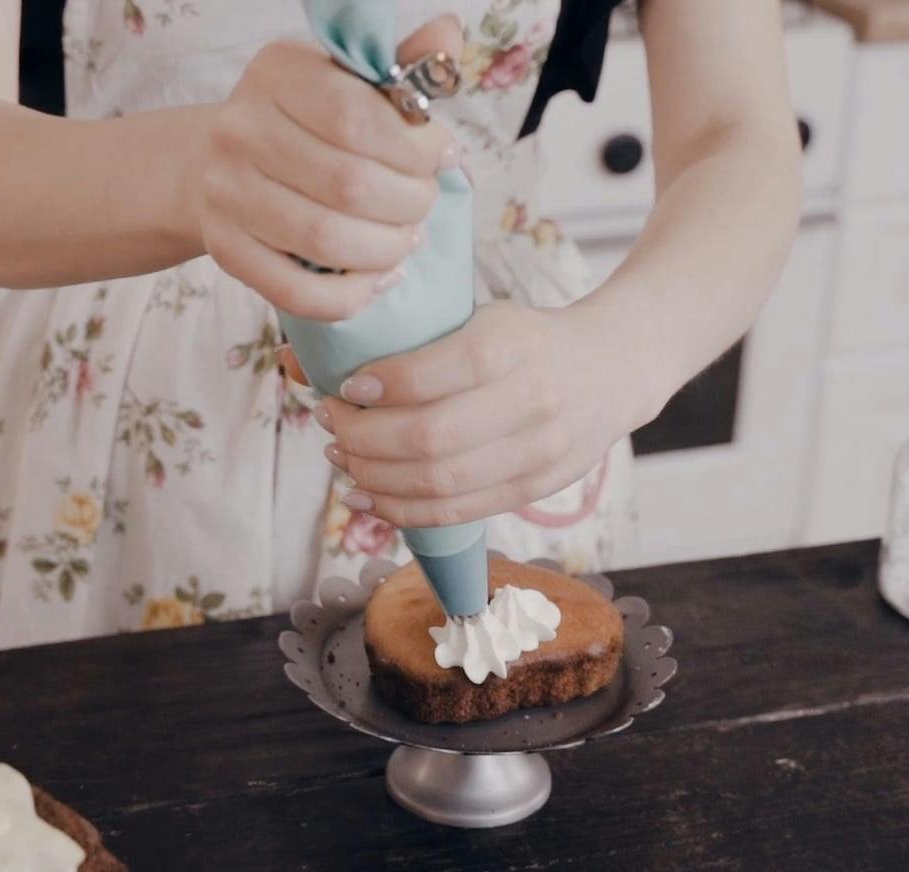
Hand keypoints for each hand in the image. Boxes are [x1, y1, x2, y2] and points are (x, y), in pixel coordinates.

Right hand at [190, 18, 463, 321]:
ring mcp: (226, 194)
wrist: (212, 165)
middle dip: (409, 202)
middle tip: (424, 202)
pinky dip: (351, 295)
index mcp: (276, 72)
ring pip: (326, 241)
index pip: (356, 116)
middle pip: (348, 184)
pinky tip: (378, 277)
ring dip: (386, 249)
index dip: (415, 147)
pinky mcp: (225, 250)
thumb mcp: (345, 80)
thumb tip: (448, 36)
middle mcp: (240, 129)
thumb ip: (400, 65)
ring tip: (405, 239)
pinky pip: (298, 293)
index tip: (443, 156)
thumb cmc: (301, 123)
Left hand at [300, 302, 650, 527]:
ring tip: (343, 461)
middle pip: (429, 438)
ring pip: (439, 483)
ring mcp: (537, 452)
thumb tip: (295, 357)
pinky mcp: (535, 489)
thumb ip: (404, 342)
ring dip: (375, 478)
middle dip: (363, 439)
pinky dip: (402, 511)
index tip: (344, 386)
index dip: (380, 387)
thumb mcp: (479, 320)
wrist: (614, 369)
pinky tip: (368, 497)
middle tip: (331, 425)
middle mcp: (529, 400)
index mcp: (511, 345)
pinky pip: (458, 513)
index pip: (435, 373)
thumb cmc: (527, 340)